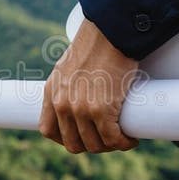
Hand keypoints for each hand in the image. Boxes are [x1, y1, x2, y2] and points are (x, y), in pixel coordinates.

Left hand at [39, 19, 139, 153]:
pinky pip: (112, 139)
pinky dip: (123, 143)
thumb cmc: (95, 44)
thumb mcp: (69, 65)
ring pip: (94, 145)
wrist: (110, 33)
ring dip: (110, 146)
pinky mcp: (102, 111)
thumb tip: (81, 95)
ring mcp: (81, 110)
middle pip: (73, 143)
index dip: (65, 139)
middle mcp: (62, 104)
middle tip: (107, 138)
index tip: (81, 136)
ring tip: (121, 138)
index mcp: (52, 93)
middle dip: (92, 145)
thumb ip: (69, 84)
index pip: (48, 131)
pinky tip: (130, 139)